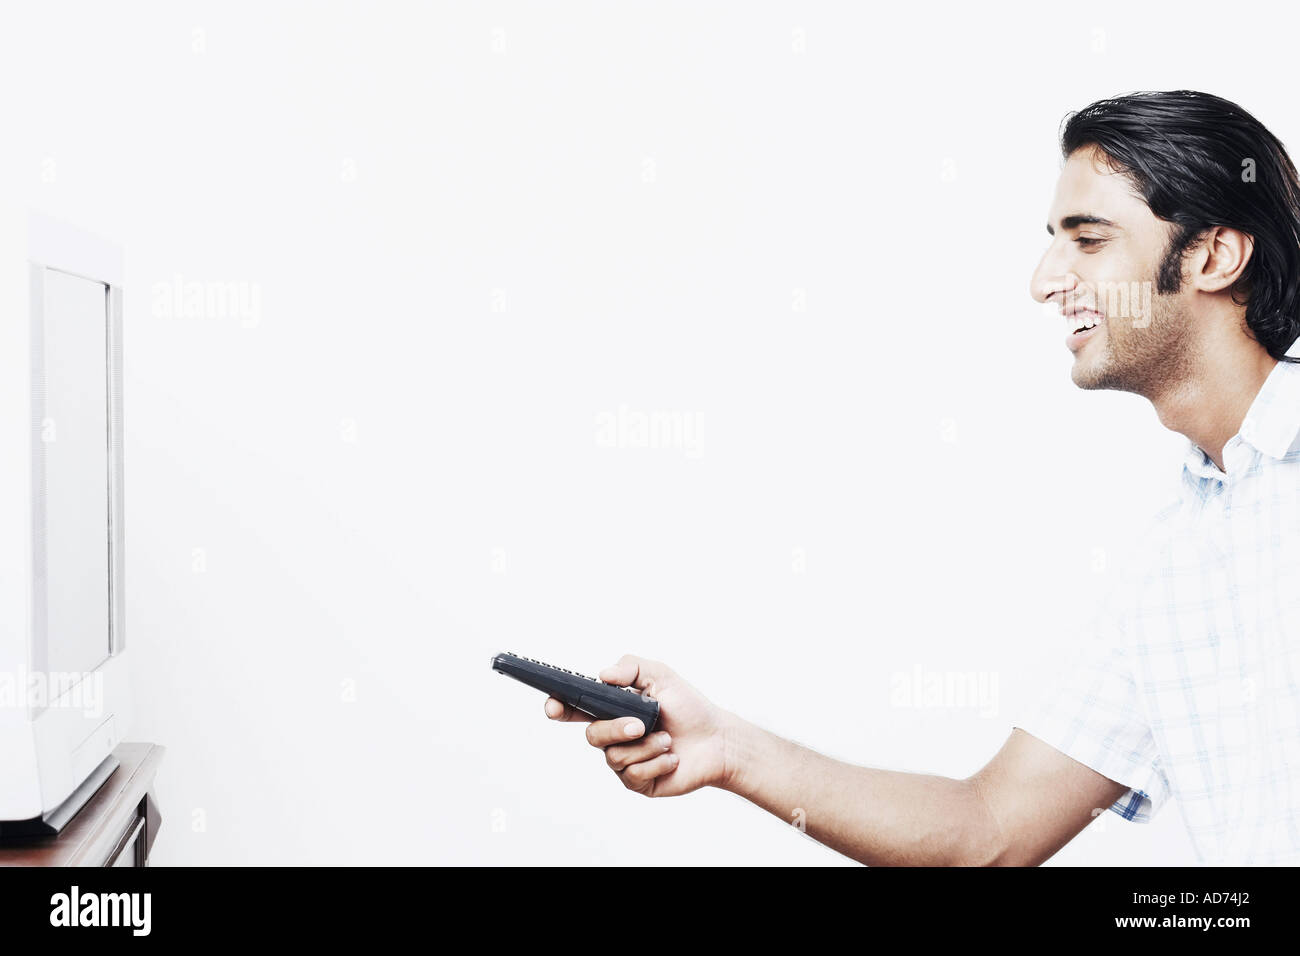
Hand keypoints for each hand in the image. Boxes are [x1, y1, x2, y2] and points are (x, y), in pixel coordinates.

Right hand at [545, 654, 732, 796]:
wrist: (716, 741)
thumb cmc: (688, 708)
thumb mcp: (661, 676)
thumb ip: (631, 668)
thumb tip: (602, 675)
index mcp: (614, 709)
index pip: (577, 708)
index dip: (559, 707)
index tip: (553, 706)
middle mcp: (615, 735)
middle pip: (593, 735)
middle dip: (616, 729)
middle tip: (640, 725)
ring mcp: (625, 761)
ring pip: (615, 757)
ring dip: (646, 747)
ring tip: (668, 740)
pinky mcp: (638, 782)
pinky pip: (634, 775)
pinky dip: (656, 763)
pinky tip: (672, 758)